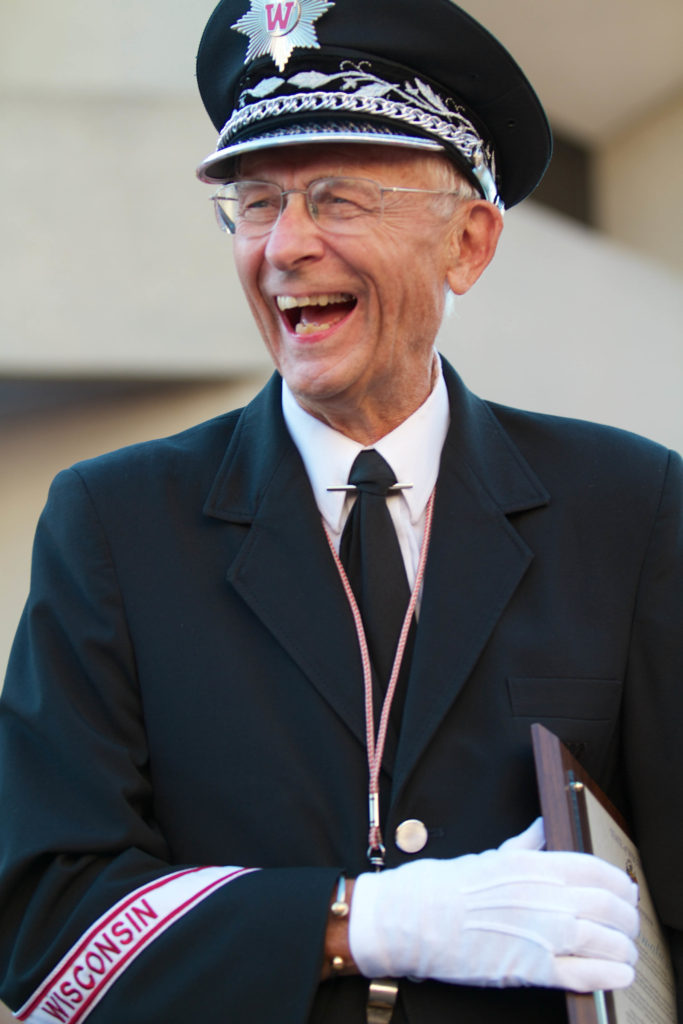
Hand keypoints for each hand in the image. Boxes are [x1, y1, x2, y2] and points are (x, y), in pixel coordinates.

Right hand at [348, 820, 638, 991]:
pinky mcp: (531, 970)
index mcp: (533, 866)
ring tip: (624, 953)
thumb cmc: (444, 886)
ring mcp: (541, 935)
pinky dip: (608, 976)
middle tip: (627, 924)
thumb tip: (542, 828)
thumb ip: (524, 845)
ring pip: (605, 940)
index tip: (624, 891)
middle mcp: (544, 898)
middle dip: (626, 917)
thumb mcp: (489, 855)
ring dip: (623, 948)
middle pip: (608, 905)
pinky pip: (586, 975)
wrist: (412, 920)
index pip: (595, 870)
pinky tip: (616, 974)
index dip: (618, 883)